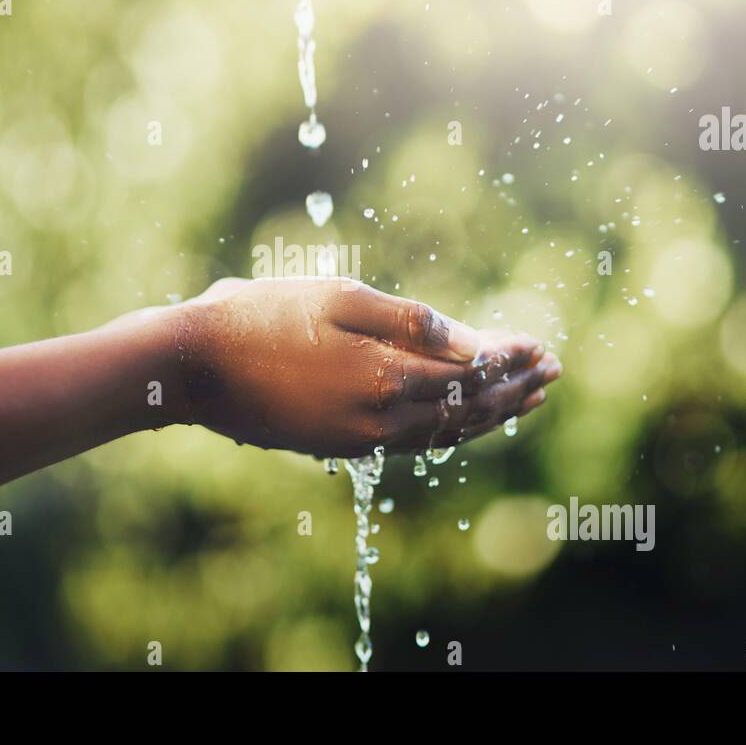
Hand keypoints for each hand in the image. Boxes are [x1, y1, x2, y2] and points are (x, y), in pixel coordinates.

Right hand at [172, 277, 560, 456]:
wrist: (193, 366)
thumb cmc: (262, 316)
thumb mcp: (338, 298)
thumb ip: (409, 321)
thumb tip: (473, 342)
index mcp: (384, 375)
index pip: (470, 371)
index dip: (510, 357)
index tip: (542, 345)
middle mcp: (380, 419)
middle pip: (466, 409)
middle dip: (513, 389)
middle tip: (552, 372)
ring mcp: (359, 439)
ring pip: (443, 432)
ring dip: (488, 414)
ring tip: (525, 400)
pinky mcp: (339, 445)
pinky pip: (411, 442)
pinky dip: (447, 429)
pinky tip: (459, 420)